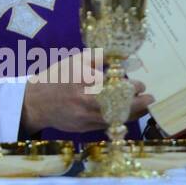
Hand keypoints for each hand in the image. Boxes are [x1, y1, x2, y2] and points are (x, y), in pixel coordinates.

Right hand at [20, 50, 153, 134]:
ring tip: (145, 107)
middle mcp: (86, 100)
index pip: (116, 85)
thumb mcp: (74, 61)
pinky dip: (121, 120)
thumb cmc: (56, 77)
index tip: (140, 84)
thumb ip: (98, 57)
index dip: (132, 87)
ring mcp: (86, 117)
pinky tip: (128, 114)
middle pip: (120, 105)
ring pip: (117, 118)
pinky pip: (109, 125)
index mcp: (84, 80)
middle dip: (139, 103)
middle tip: (150, 98)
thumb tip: (123, 56)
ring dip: (135, 113)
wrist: (35, 102)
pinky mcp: (85, 128)